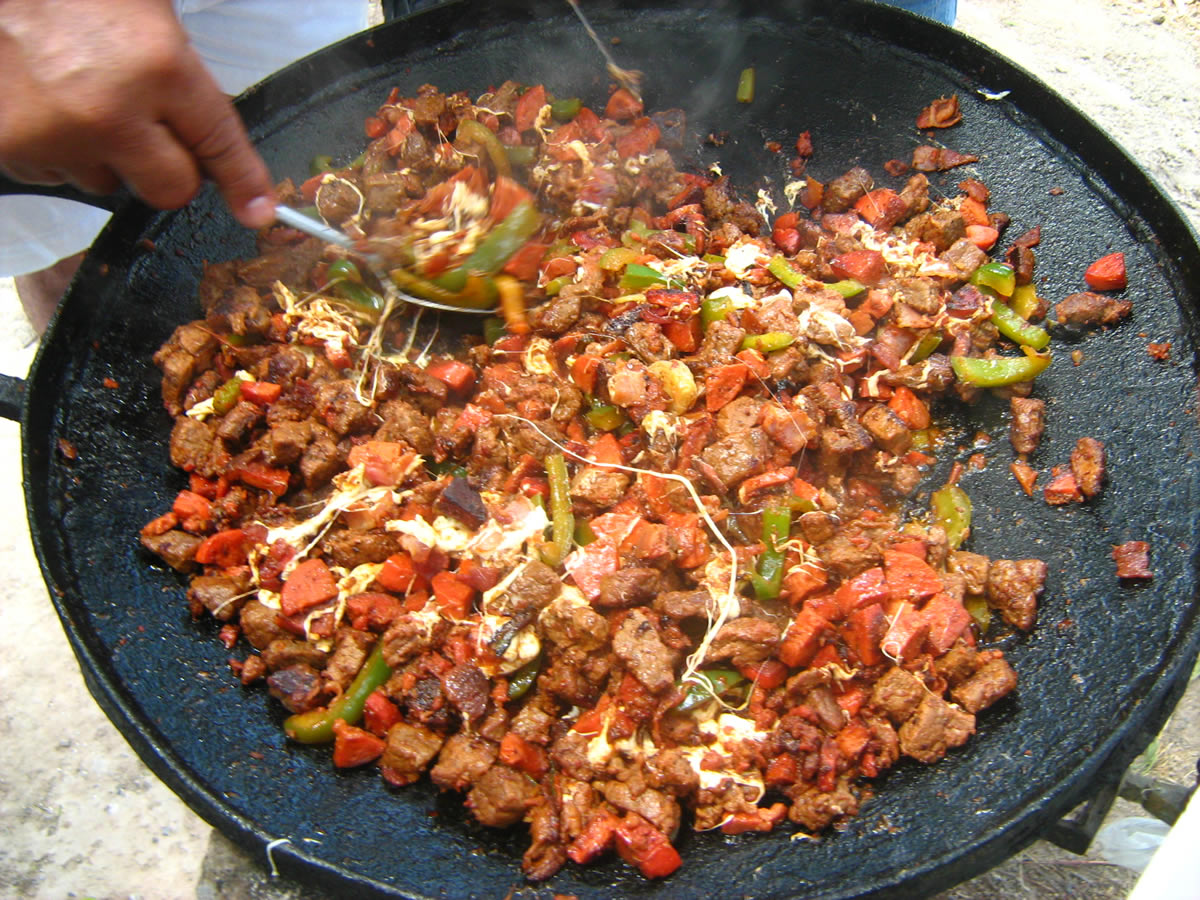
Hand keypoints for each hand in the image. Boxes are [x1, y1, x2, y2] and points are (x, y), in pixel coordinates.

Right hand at [0, 0, 274, 226]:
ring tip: (78, 96)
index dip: (243, 181)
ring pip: (107, 183)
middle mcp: (108, 112)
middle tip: (145, 125)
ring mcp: (54, 135)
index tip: (256, 211)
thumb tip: (212, 141)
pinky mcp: (8, 146)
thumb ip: (186, 77)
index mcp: (158, 67)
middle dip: (166, 166)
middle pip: (169, 188)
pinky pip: (54, 175)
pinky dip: (55, 148)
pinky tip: (46, 103)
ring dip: (103, 154)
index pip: (218, 144)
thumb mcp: (148, 9)